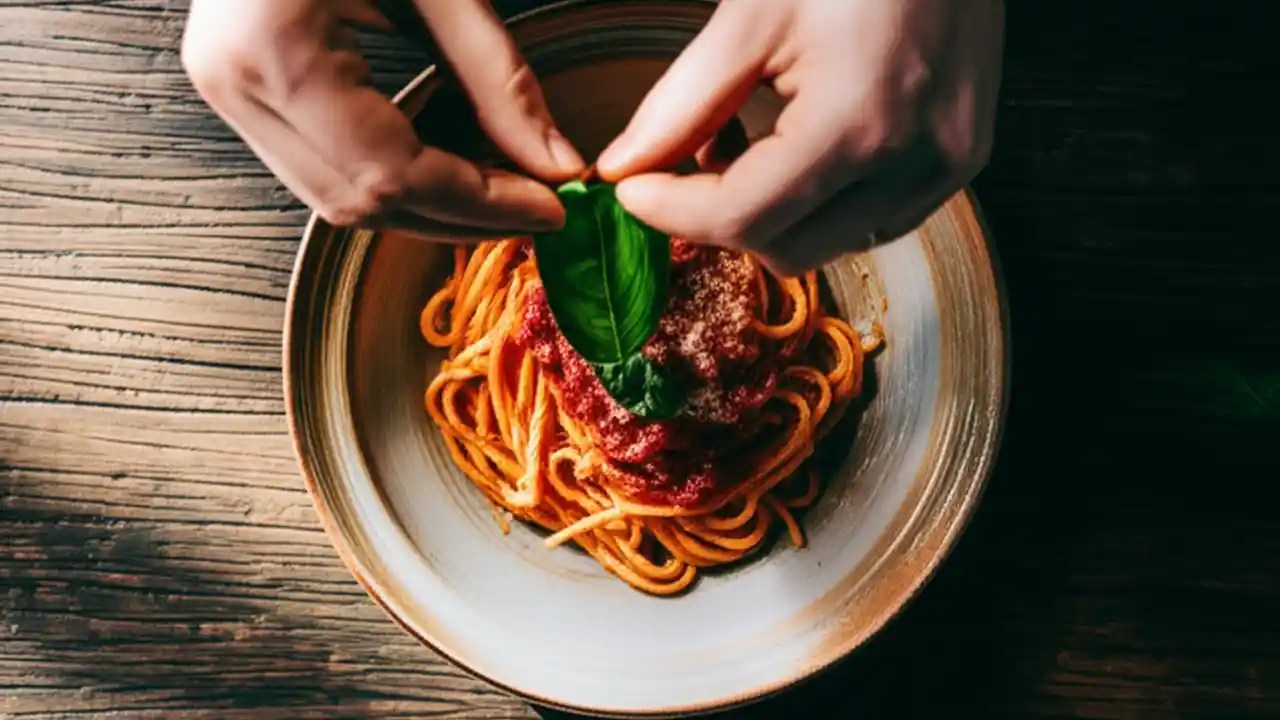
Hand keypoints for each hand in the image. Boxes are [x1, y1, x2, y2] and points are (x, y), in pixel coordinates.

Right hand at [182, 0, 583, 238]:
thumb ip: (497, 76)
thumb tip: (557, 164)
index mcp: (276, 48)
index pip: (391, 173)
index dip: (478, 203)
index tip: (550, 207)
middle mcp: (234, 81)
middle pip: (359, 203)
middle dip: (456, 220)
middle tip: (536, 212)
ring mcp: (225, 87)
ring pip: (335, 200)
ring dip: (424, 211)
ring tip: (501, 199)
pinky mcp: (237, 84)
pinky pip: (320, 165)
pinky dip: (390, 181)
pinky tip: (449, 173)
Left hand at [597, 0, 1003, 273]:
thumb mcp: (751, 14)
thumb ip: (682, 102)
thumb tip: (624, 167)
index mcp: (859, 122)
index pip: (743, 217)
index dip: (671, 212)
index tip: (630, 188)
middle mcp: (914, 161)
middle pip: (784, 250)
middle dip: (720, 217)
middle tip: (680, 167)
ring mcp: (946, 166)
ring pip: (827, 246)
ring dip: (771, 215)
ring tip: (744, 143)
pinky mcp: (960, 160)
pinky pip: (871, 221)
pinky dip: (819, 204)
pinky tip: (796, 147)